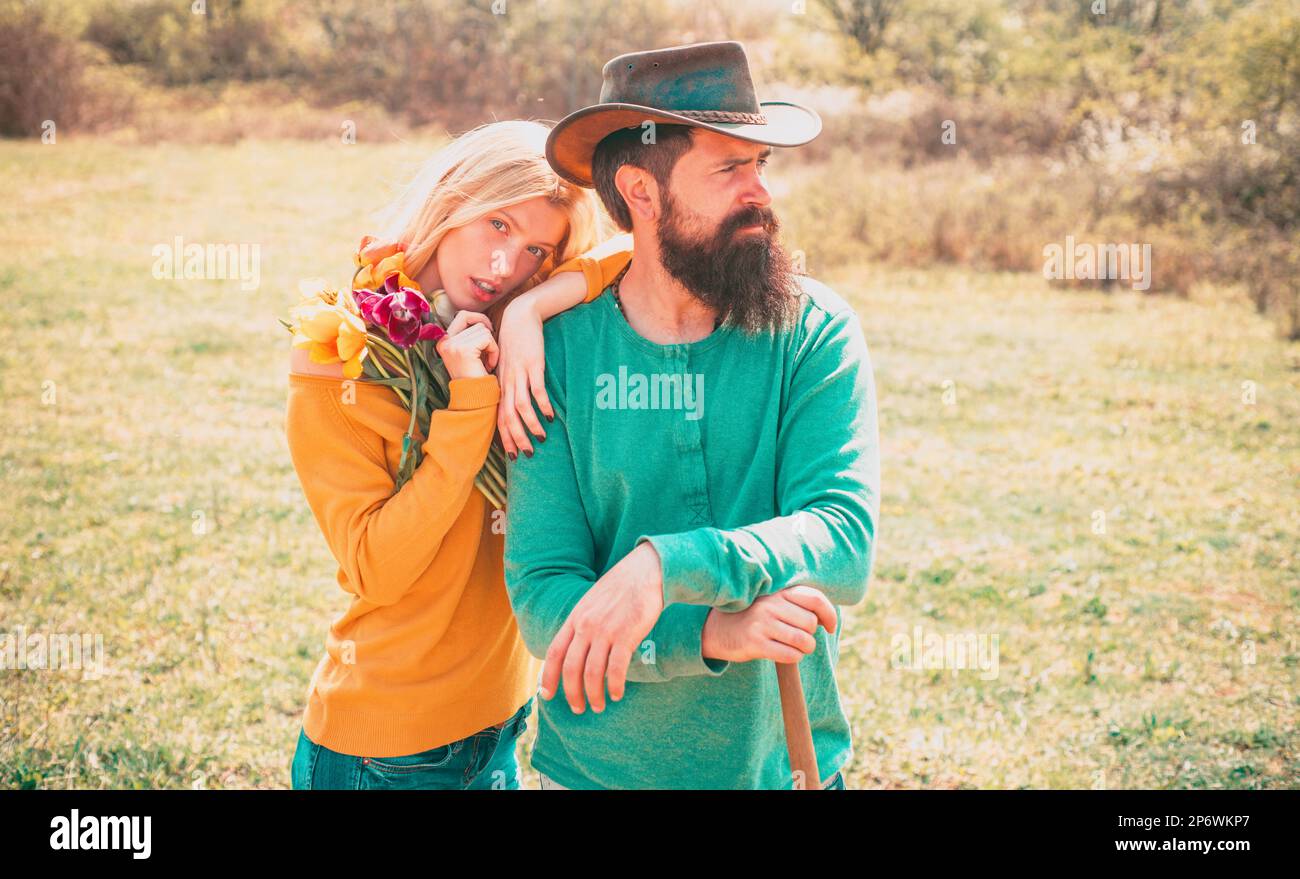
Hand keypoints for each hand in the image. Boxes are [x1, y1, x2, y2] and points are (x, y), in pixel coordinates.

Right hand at [436, 311, 497, 379]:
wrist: (473, 400)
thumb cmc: (475, 377)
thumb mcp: (469, 354)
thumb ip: (470, 337)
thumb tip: (483, 319)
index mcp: (443, 341)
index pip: (462, 315)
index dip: (478, 319)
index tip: (488, 330)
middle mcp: (444, 341)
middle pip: (472, 319)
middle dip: (486, 331)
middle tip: (490, 346)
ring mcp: (452, 344)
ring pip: (482, 329)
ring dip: (491, 345)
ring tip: (487, 362)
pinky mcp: (463, 349)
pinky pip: (488, 339)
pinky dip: (494, 351)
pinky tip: (489, 366)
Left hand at [496, 297, 550, 457]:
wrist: (519, 316)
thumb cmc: (515, 342)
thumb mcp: (508, 365)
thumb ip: (510, 384)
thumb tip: (516, 406)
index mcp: (500, 384)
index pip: (499, 416)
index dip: (505, 437)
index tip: (513, 455)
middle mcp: (507, 381)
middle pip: (508, 415)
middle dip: (517, 437)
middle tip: (526, 455)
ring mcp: (519, 373)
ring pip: (521, 405)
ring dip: (530, 424)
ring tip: (541, 438)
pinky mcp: (533, 364)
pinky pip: (537, 388)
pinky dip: (542, 404)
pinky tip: (550, 417)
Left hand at [541, 543, 664, 713]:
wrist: (645, 571)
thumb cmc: (621, 587)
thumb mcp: (592, 601)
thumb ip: (583, 623)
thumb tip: (580, 649)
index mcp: (575, 618)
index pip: (554, 652)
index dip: (548, 676)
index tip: (547, 695)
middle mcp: (586, 626)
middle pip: (570, 668)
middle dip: (572, 693)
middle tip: (578, 709)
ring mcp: (605, 631)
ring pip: (592, 673)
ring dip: (594, 695)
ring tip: (599, 706)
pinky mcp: (626, 635)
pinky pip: (616, 669)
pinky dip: (615, 686)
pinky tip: (617, 694)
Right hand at [701, 586, 837, 663]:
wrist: (717, 630)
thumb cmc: (753, 617)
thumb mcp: (772, 603)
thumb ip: (797, 605)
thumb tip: (829, 620)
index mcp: (777, 592)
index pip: (815, 598)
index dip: (829, 614)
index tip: (830, 627)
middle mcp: (770, 605)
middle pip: (811, 623)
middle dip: (811, 635)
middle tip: (801, 637)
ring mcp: (762, 624)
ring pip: (804, 640)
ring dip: (806, 649)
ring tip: (796, 648)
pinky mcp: (756, 644)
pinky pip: (790, 655)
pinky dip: (794, 658)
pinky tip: (785, 654)